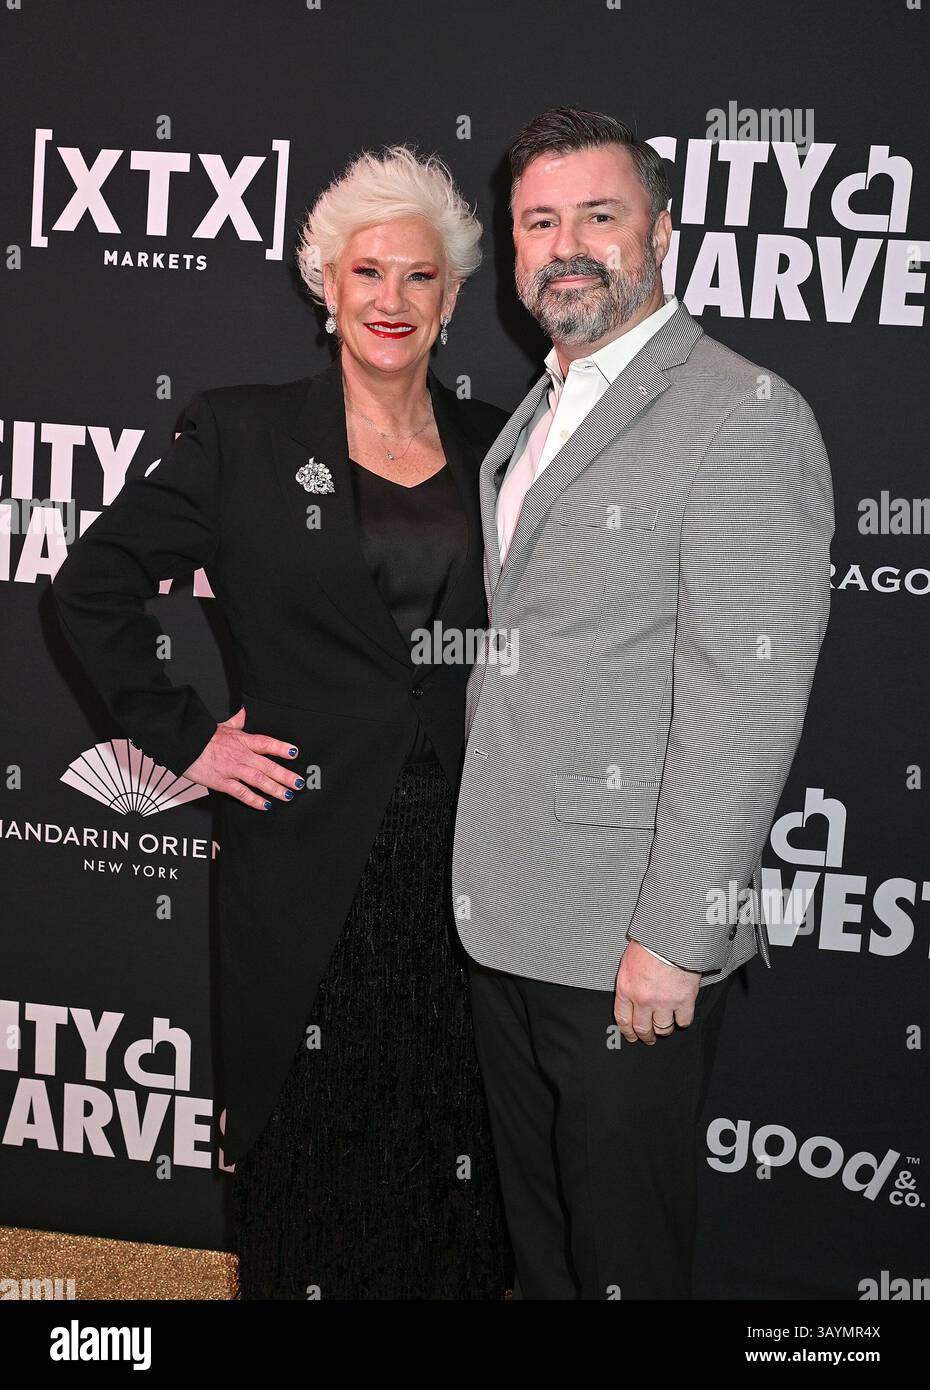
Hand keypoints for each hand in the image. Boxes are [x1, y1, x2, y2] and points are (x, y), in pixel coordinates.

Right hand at [182, 706, 303, 809]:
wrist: (183, 744)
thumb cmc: (202, 735)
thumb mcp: (222, 725)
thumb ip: (236, 721)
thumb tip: (244, 711)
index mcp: (242, 740)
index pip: (266, 743)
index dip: (281, 747)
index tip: (295, 753)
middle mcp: (240, 754)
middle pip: (267, 764)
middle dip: (284, 775)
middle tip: (298, 783)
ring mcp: (231, 769)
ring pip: (257, 779)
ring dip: (274, 788)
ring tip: (287, 795)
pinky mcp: (221, 782)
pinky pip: (240, 792)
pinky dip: (254, 800)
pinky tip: (265, 805)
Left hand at [614, 940, 701, 1043]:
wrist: (671, 936)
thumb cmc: (649, 943)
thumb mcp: (628, 962)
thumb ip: (628, 982)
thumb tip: (629, 996)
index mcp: (626, 989)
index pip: (623, 1019)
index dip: (627, 1032)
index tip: (631, 1036)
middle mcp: (643, 1000)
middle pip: (643, 1028)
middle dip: (645, 1037)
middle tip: (649, 1039)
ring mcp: (664, 1002)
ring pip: (663, 1028)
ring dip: (664, 1029)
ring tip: (666, 1027)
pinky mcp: (684, 1000)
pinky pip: (683, 1021)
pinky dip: (682, 1020)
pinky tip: (681, 1016)